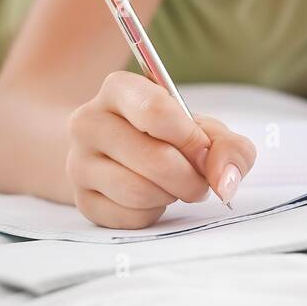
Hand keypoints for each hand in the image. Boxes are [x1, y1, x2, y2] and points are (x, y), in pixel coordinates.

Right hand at [65, 71, 256, 228]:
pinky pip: (128, 216)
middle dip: (191, 178)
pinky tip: (151, 199)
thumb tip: (225, 182)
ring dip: (171, 195)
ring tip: (174, 187)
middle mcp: (89, 121)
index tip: (204, 153)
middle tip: (199, 181)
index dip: (192, 140)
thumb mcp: (202, 129)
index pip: (157, 112)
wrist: (115, 155)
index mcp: (119, 89)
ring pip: (139, 191)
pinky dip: (152, 213)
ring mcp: (78, 161)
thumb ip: (228, 147)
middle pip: (154, 158)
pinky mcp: (80, 199)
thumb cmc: (167, 136)